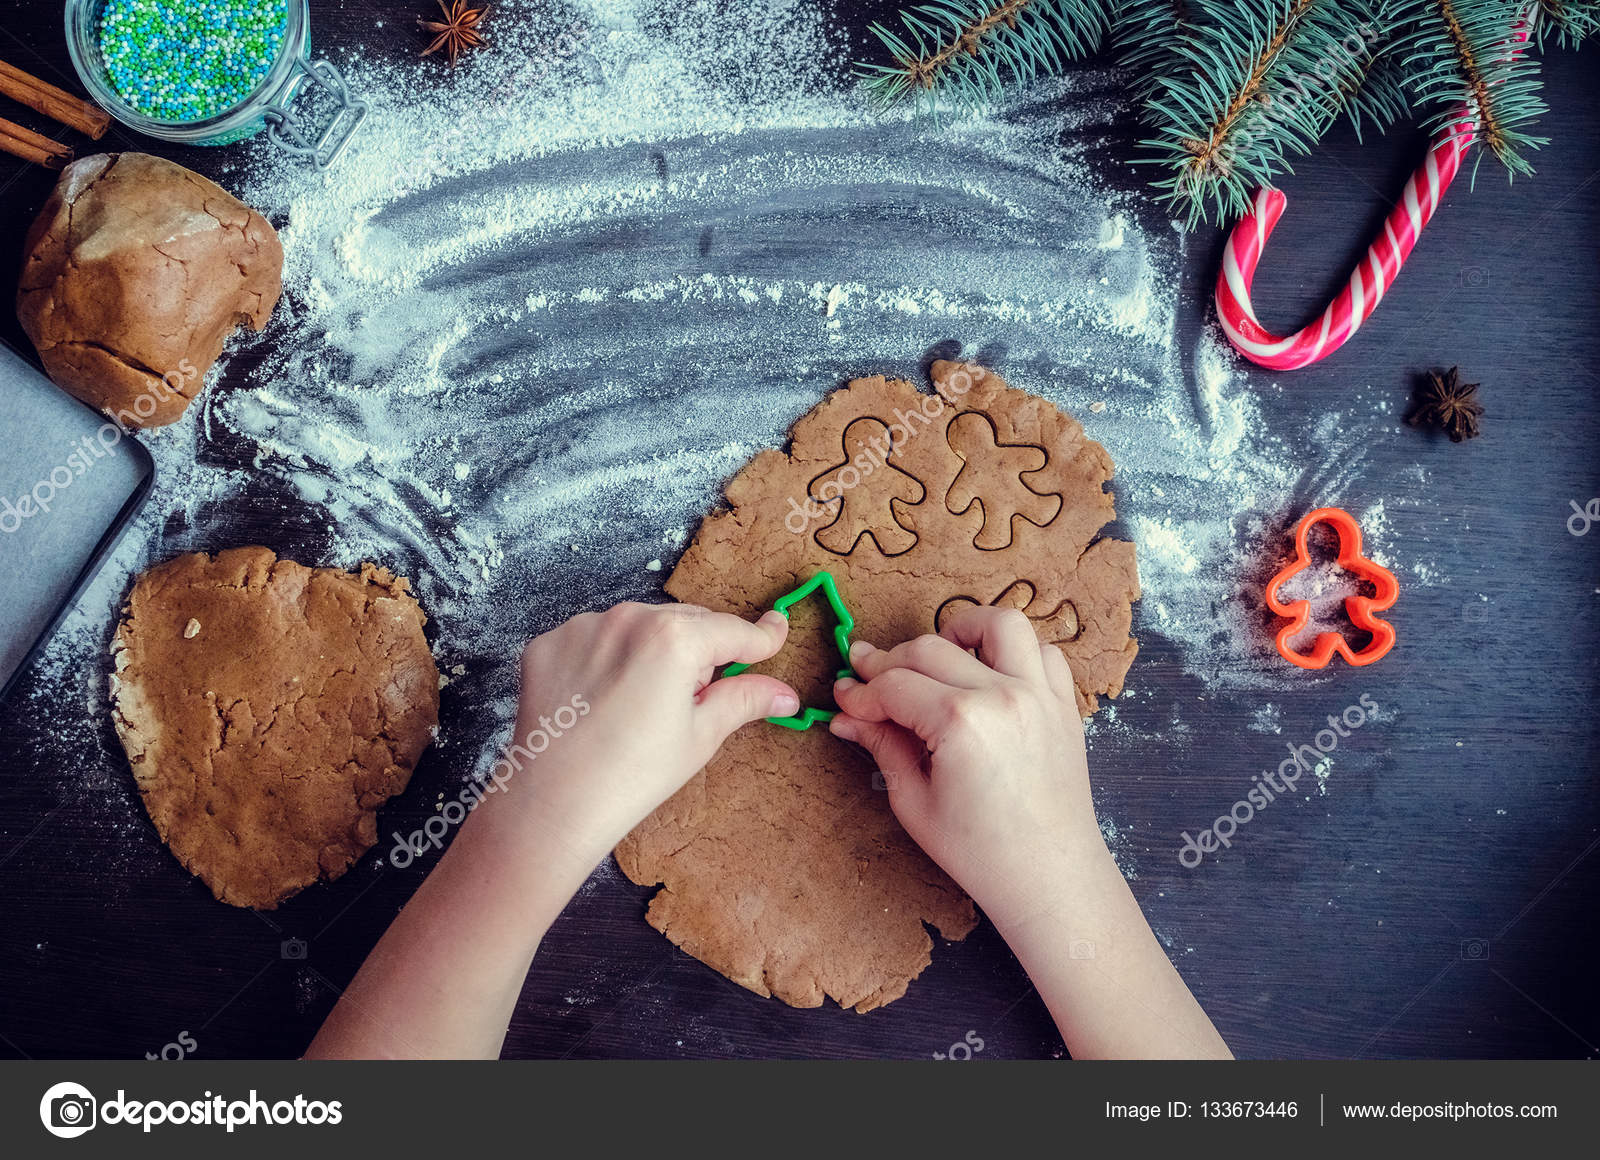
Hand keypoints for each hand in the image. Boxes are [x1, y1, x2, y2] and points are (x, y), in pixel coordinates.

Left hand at [480, 603, 797, 876]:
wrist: (551, 806)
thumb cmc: (631, 777)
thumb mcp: (700, 737)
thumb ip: (743, 700)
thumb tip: (785, 694)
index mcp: (674, 638)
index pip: (732, 631)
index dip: (761, 637)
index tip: (776, 630)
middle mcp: (626, 618)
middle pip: (685, 622)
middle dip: (700, 651)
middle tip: (696, 697)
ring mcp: (581, 628)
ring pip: (638, 627)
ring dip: (652, 651)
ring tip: (642, 704)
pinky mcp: (548, 643)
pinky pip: (593, 639)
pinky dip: (606, 659)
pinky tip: (604, 701)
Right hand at [829, 605, 1108, 922]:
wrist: (1048, 876)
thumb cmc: (980, 852)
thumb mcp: (915, 802)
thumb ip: (882, 747)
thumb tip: (847, 717)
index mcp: (961, 722)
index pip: (893, 687)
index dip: (860, 692)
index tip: (844, 699)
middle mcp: (1003, 696)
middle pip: (930, 649)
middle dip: (889, 660)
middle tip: (867, 677)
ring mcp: (1039, 695)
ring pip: (998, 624)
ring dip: (961, 628)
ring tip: (940, 652)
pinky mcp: (1063, 705)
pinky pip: (1042, 651)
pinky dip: (1014, 651)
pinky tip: (990, 673)